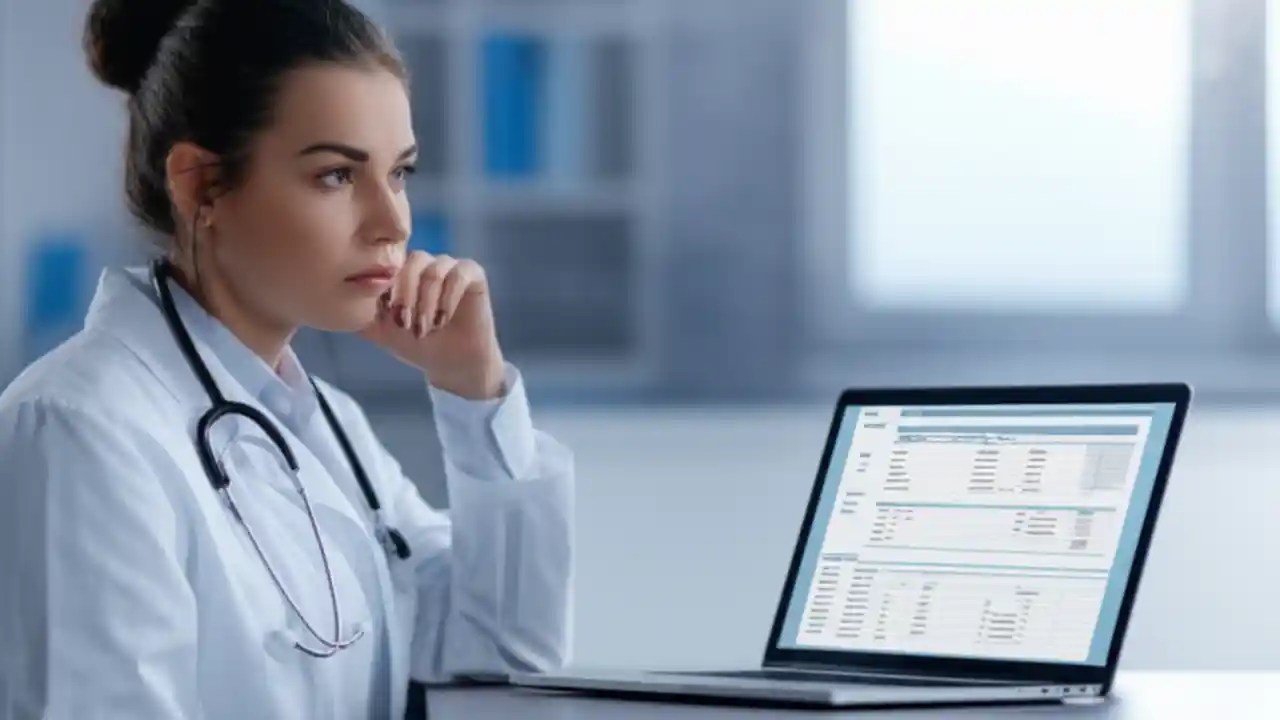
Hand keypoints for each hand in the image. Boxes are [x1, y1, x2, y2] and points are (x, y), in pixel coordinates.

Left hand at [359, 251, 506, 399]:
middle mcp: (425, 263)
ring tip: (424, 329)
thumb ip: (360, 314)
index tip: (388, 316)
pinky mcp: (473, 274)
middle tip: (404, 323)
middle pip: (411, 262)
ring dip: (426, 302)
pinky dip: (447, 299)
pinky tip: (442, 320)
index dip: (387, 287)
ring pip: (433, 270)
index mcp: (402, 271)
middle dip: (405, 295)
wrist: (452, 364)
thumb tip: (332, 301)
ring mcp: (449, 266)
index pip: (389, 262)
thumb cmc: (417, 345)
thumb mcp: (381, 331)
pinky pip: (458, 274)